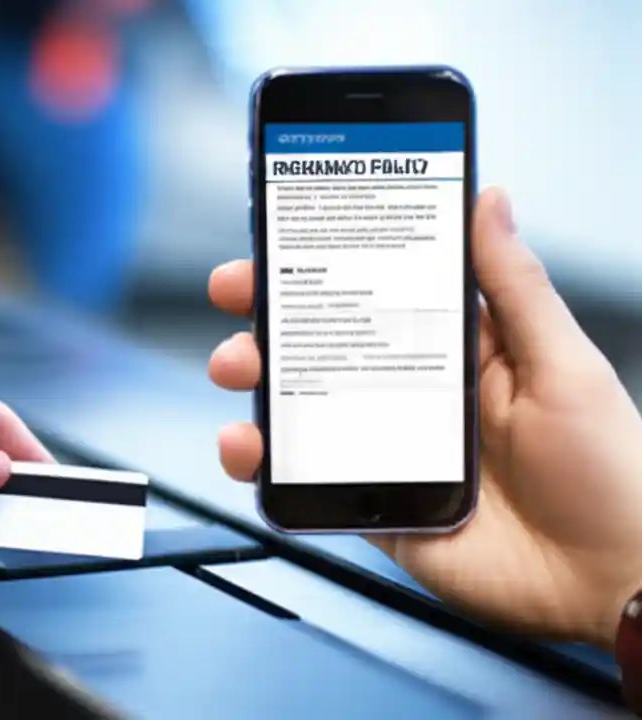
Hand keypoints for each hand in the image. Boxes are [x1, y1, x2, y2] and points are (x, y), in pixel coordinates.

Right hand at [208, 187, 641, 648]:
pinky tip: (250, 448)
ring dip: (257, 385)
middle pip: (324, 347)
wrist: (613, 583)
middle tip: (238, 296)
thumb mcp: (564, 366)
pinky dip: (263, 466)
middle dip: (271, 318)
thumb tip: (488, 201)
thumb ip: (516, 288)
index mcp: (460, 353)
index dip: (325, 265)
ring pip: (302, 410)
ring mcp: (388, 452)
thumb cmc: (611, 471)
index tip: (280, 237)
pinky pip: (304, 482)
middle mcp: (415, 397)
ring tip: (240, 375)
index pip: (378, 294)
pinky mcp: (373, 508)